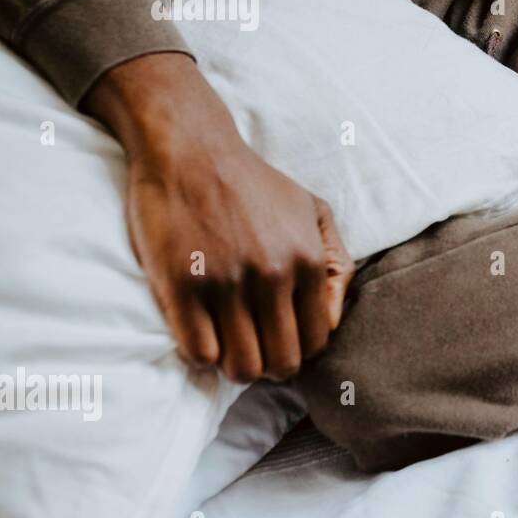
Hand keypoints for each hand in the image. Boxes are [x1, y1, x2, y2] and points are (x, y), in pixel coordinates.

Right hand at [84, 54, 354, 381]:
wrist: (190, 149)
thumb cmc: (253, 184)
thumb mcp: (313, 210)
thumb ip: (336, 263)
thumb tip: (334, 320)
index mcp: (307, 260)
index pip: (317, 341)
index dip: (300, 350)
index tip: (281, 341)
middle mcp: (272, 275)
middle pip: (282, 363)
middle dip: (271, 366)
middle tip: (254, 350)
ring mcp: (226, 284)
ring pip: (242, 367)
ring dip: (236, 366)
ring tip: (228, 345)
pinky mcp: (181, 287)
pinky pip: (199, 354)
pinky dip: (201, 356)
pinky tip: (200, 334)